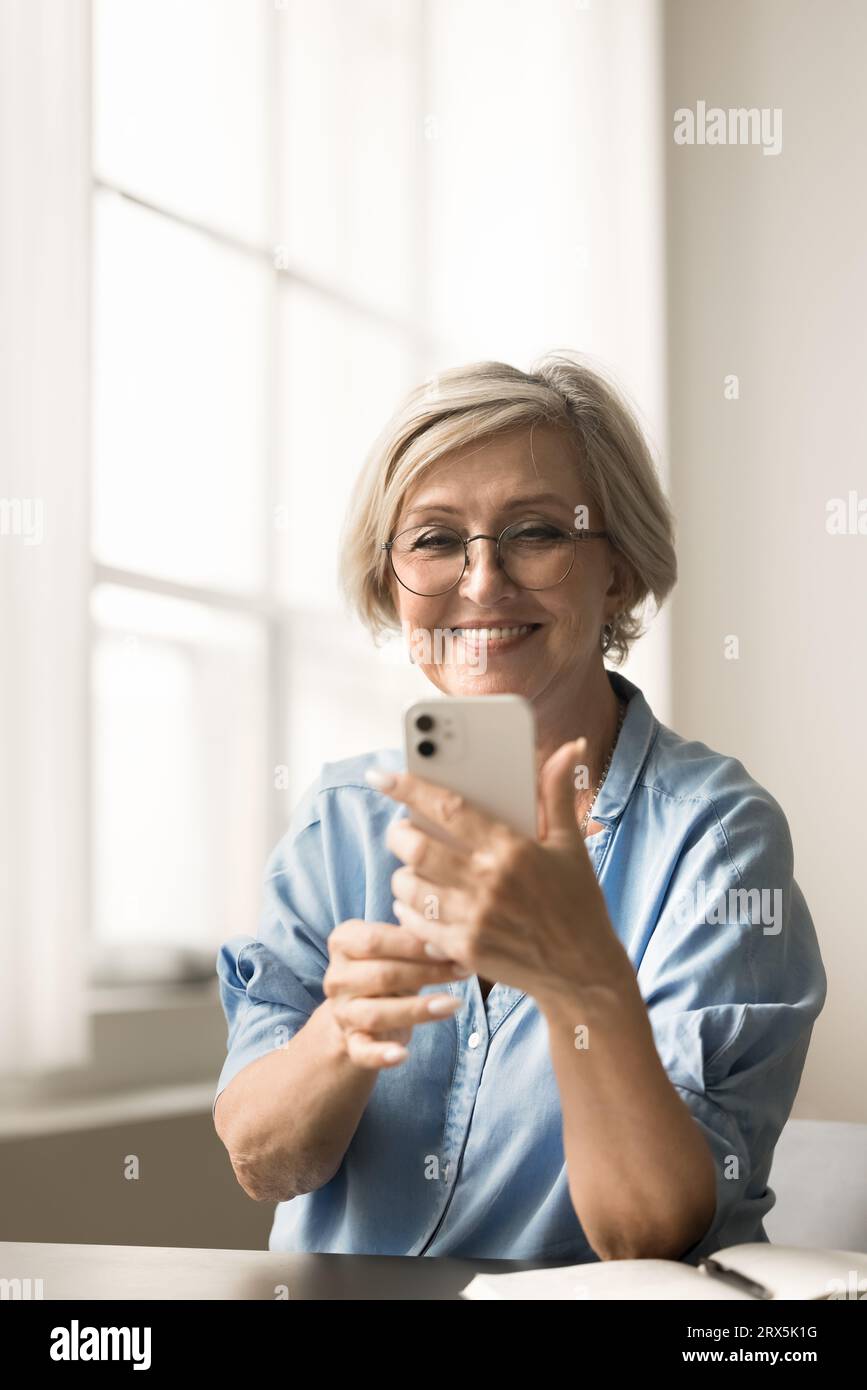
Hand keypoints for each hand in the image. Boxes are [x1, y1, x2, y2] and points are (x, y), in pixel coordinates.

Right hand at [323, 917, 467, 1068]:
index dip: (413, 945)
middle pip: (381, 976)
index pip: (375, 941)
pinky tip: (403, 1055)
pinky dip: (381, 1055)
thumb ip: (414, 935)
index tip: (447, 947)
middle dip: (426, 973)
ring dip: (417, 1010)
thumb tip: (446, 928)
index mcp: (343, 942)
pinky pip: (362, 1052)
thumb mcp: (396, 946)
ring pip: (376, 1013)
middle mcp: (336, 977)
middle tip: (464, 970)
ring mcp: (341, 1012)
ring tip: (453, 1005)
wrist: (362, 1007)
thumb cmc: (389, 965)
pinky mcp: (350, 1042)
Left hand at [377, 738, 631, 1006]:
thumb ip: (557, 793)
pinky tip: (420, 902)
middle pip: (415, 846)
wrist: (583, 971)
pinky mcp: (463, 949)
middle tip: (402, 829)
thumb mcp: (570, 845)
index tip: (382, 776)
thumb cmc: (577, 903)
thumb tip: (568, 747)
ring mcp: (472, 919)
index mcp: (511, 848)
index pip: (447, 807)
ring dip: (403, 873)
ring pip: (408, 886)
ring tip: (414, 867)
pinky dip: (410, 909)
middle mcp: (487, 882)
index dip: (409, 788)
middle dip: (398, 833)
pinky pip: (415, 922)